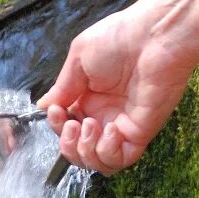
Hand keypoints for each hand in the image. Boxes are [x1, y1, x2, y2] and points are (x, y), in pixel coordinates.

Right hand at [36, 0, 198, 173]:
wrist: (154, 36)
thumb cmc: (120, 38)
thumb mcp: (78, 58)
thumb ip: (62, 88)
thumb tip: (44, 106)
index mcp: (87, 97)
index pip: (65, 127)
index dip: (57, 126)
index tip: (56, 112)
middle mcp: (103, 115)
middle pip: (78, 151)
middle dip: (68, 145)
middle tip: (73, 124)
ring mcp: (122, 126)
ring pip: (98, 162)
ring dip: (86, 152)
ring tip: (91, 125)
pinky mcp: (141, 132)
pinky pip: (120, 160)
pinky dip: (108, 152)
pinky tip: (110, 129)